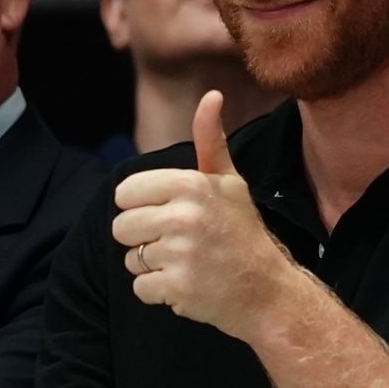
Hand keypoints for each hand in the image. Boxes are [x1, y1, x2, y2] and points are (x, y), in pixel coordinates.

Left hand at [110, 91, 294, 339]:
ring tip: (185, 263)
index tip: (168, 215)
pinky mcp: (178, 288)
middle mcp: (184, 215)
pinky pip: (141, 288)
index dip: (142, 206)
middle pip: (121, 227)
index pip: (125, 192)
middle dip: (143, 238)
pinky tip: (186, 284)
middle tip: (178, 243)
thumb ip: (210, 141)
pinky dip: (159, 292)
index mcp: (190, 184)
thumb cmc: (242, 232)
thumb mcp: (229, 182)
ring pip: (131, 258)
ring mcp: (181, 253)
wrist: (267, 290)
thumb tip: (212, 95)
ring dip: (152, 266)